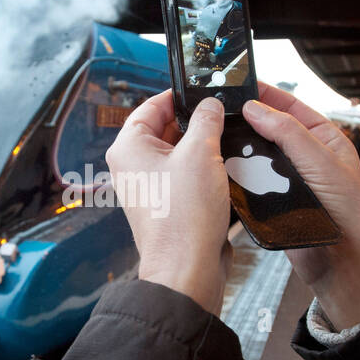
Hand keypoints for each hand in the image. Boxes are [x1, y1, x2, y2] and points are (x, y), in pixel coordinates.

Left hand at [105, 91, 231, 313]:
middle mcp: (133, 165)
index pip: (152, 105)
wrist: (187, 269)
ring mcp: (150, 187)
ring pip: (180, 153)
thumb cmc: (184, 215)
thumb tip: (210, 104)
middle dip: (197, 122)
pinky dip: (205, 170)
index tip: (206, 89)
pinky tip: (229, 166)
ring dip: (204, 147)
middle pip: (167, 129)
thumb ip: (206, 120)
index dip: (180, 95)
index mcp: (128, 147)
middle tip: (226, 115)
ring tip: (231, 140)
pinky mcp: (167, 205)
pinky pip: (186, 177)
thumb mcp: (201, 153)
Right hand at [241, 84, 359, 329]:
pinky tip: (221, 167)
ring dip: (239, 149)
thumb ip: (289, 134)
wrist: (345, 263)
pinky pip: (249, 182)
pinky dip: (236, 176)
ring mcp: (286, 179)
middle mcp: (303, 156)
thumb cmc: (350, 213)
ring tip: (215, 136)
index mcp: (323, 139)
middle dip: (246, 121)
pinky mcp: (272, 201)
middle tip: (219, 112)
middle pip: (268, 129)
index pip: (290, 107)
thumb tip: (257, 109)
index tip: (240, 85)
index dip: (266, 94)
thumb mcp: (321, 163)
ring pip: (255, 156)